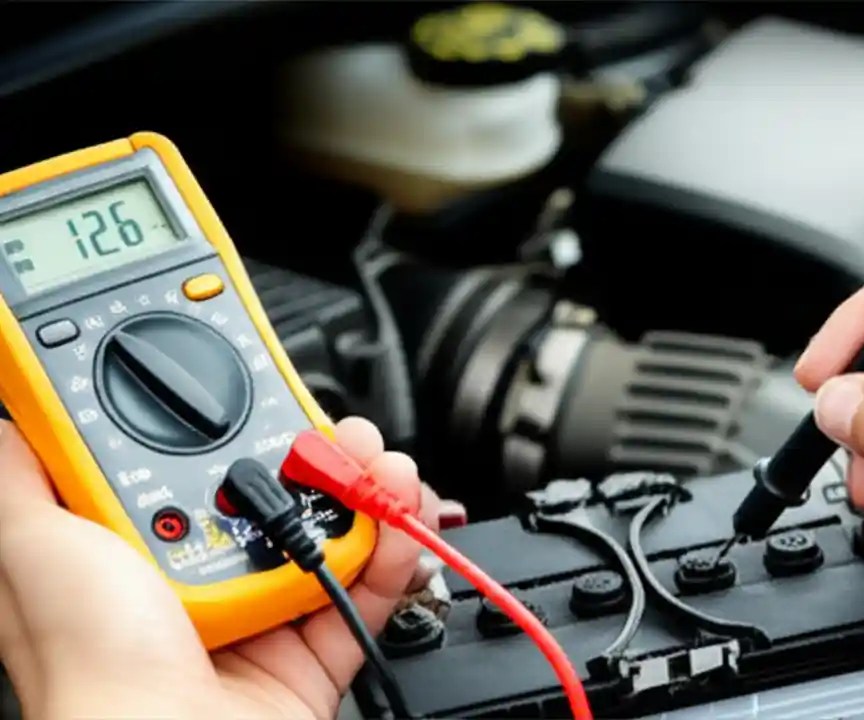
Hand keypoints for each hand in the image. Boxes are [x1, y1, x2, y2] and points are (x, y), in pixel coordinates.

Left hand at [0, 416, 463, 717]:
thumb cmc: (89, 663)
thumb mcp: (33, 543)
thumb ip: (25, 478)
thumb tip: (18, 424)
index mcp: (136, 551)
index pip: (198, 465)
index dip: (240, 425)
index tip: (269, 399)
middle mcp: (201, 580)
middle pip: (277, 493)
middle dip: (321, 453)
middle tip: (341, 434)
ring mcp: (261, 616)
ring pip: (330, 535)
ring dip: (368, 491)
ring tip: (381, 470)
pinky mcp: (314, 654)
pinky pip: (367, 591)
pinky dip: (395, 553)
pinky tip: (399, 524)